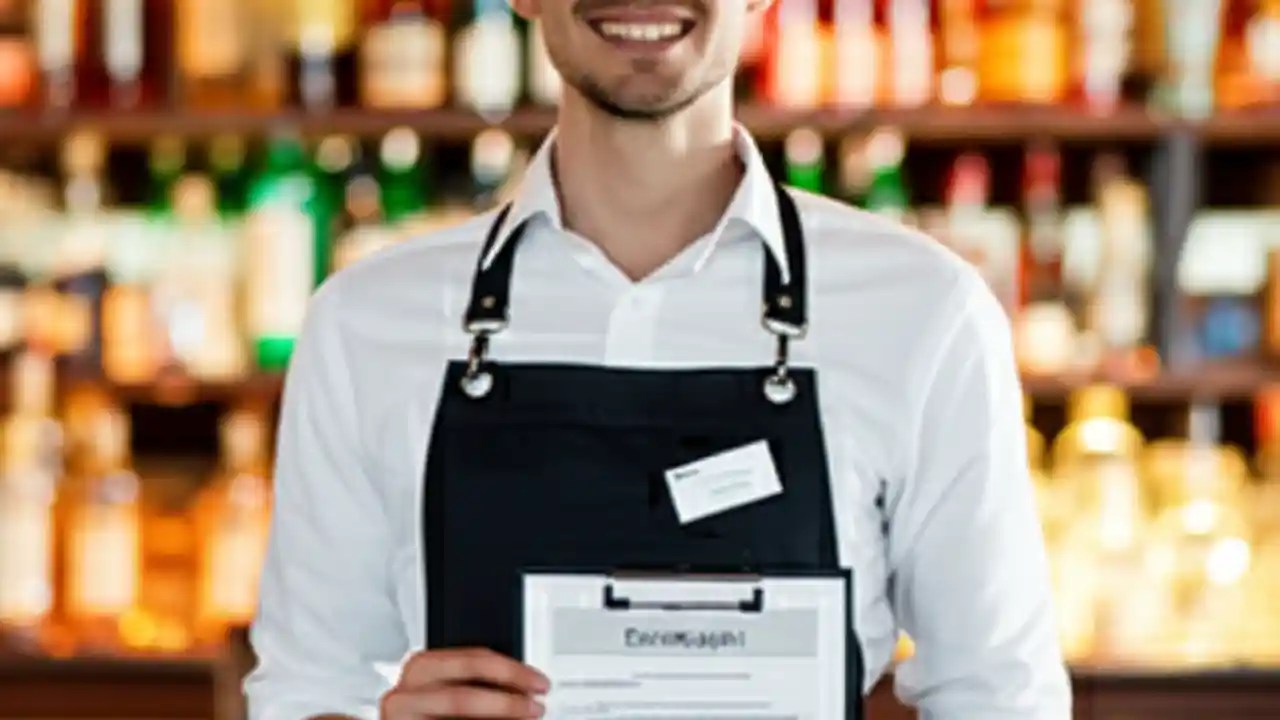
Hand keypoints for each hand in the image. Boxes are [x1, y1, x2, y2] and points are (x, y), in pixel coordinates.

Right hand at [380, 648, 549, 718]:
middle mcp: (405, 695)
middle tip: (534, 707)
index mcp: (421, 667)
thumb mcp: (446, 684)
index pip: (472, 660)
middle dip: (505, 703)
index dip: (511, 671)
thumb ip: (473, 679)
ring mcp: (401, 719)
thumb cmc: (428, 707)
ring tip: (523, 719)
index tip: (538, 682)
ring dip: (498, 718)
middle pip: (462, 696)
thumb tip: (520, 687)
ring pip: (456, 713)